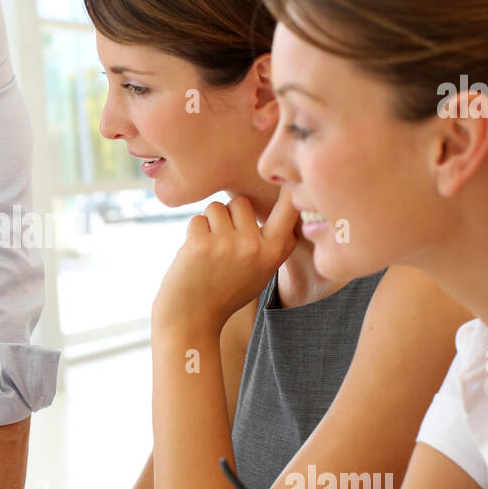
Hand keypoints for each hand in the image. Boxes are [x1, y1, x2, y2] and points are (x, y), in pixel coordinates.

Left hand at [152, 191, 299, 334]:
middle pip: (241, 202)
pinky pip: (197, 219)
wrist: (192, 320)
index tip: (296, 169)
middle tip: (222, 247)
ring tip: (208, 254)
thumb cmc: (226, 292)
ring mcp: (228, 244)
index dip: (290, 187)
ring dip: (209, 225)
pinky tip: (194, 259)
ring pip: (217, 207)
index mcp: (274, 252)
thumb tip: (292, 204)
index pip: (290, 209)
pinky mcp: (200, 243)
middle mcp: (255, 246)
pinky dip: (193, 235)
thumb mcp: (261, 271)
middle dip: (229, 217)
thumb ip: (274, 242)